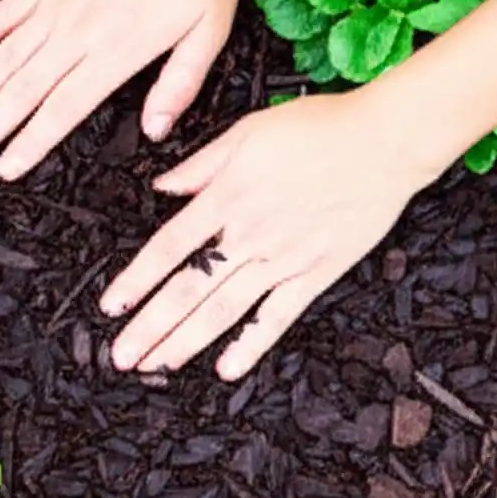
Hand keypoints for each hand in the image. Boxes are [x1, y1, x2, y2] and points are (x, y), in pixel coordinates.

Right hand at [0, 0, 249, 180]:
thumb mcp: (210, 30)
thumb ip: (180, 83)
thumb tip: (155, 130)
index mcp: (118, 49)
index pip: (63, 108)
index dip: (30, 141)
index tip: (4, 168)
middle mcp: (80, 29)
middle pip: (24, 89)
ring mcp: (59, 1)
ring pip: (5, 55)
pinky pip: (5, 10)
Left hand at [99, 92, 439, 380]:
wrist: (385, 142)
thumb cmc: (318, 128)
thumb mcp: (247, 131)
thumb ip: (201, 165)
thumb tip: (161, 186)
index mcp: (227, 197)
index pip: (169, 248)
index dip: (136, 280)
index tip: (111, 306)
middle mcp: (249, 235)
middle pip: (189, 288)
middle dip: (150, 326)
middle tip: (122, 355)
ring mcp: (283, 258)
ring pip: (224, 309)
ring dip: (185, 341)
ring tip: (156, 364)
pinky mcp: (316, 274)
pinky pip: (277, 317)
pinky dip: (250, 345)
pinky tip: (225, 369)